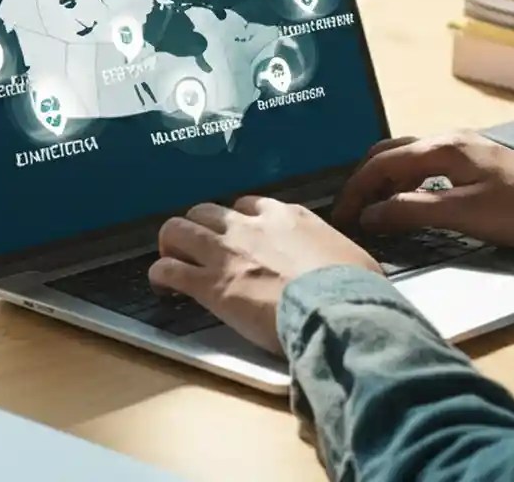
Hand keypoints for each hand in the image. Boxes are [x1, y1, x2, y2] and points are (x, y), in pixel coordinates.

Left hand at [148, 196, 382, 353]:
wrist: (336, 309)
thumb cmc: (353, 288)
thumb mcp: (352, 258)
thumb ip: (333, 256)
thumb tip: (345, 270)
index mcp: (287, 217)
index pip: (250, 205)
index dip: (240, 219)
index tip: (242, 235)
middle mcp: (250, 227)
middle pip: (206, 211)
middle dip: (200, 226)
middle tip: (201, 248)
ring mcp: (225, 253)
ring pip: (178, 230)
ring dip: (171, 243)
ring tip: (172, 258)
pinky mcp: (209, 285)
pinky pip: (168, 270)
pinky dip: (161, 275)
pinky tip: (163, 286)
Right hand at [331, 131, 513, 247]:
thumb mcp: (460, 214)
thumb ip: (410, 211)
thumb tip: (370, 214)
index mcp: (441, 148)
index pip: (381, 163)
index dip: (356, 190)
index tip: (342, 217)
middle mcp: (447, 139)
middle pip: (390, 153)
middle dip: (365, 180)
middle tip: (351, 211)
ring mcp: (462, 147)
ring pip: (407, 158)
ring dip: (384, 181)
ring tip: (373, 210)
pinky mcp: (473, 160)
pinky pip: (425, 165)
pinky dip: (405, 181)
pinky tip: (406, 202)